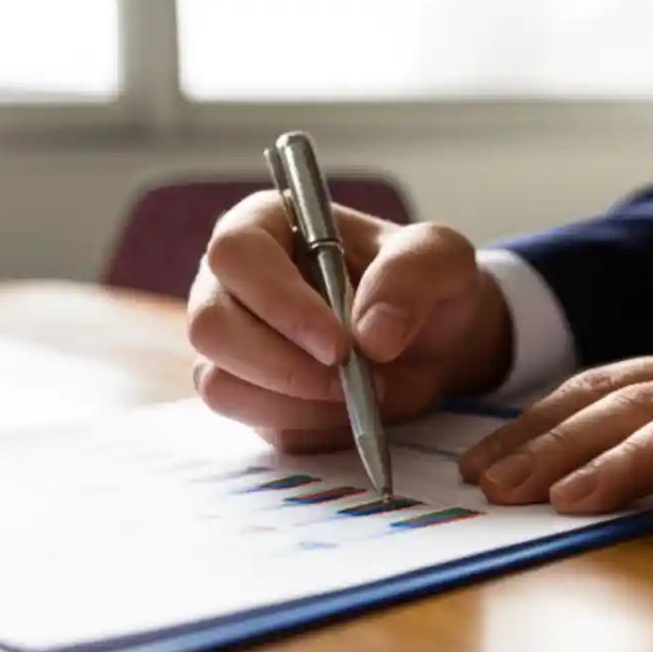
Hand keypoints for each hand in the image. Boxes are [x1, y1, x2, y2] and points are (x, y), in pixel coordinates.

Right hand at [187, 191, 512, 451]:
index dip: (279, 302)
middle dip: (284, 365)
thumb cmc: (422, 286)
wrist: (429, 344)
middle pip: (211, 326)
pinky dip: (301, 425)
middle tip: (353, 381)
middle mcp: (228, 282)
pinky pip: (249, 420)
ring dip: (294, 402)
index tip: (338, 345)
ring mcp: (228, 343)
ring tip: (358, 395)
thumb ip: (412, 275)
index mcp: (263, 225)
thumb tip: (371, 335)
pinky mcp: (242, 393)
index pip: (237, 255)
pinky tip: (344, 412)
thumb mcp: (441, 260)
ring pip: (220, 383)